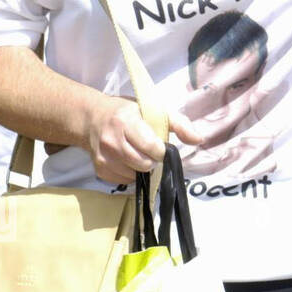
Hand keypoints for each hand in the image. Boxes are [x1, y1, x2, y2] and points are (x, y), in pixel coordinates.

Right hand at [83, 96, 203, 184]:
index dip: (161, 149)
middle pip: (144, 164)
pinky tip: (128, 160)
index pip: (150, 146)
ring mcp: (104, 158)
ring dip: (143, 167)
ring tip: (139, 153)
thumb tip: (199, 139)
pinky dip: (132, 174)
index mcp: (126, 122)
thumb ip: (179, 123)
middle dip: (153, 159)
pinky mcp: (100, 170)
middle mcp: (112, 141)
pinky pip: (125, 180)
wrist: (93, 119)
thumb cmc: (129, 113)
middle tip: (151, 150)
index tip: (160, 145)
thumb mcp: (154, 110)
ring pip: (135, 175)